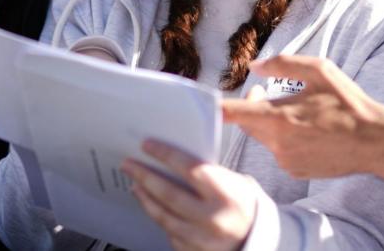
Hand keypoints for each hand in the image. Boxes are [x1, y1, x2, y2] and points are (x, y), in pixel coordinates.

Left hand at [121, 139, 257, 250]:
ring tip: (135, 183)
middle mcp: (212, 218)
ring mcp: (201, 239)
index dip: (165, 155)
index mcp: (224, 194)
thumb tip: (170, 159)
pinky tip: (150, 205)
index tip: (147, 145)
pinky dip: (157, 217)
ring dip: (145, 197)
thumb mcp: (232, 182)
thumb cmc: (242, 204)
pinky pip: (169, 232)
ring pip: (163, 216)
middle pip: (168, 193)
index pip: (189, 168)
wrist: (254, 238)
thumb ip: (206, 172)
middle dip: (145, 176)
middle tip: (129, 164)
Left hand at [222, 55, 383, 179]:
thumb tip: (255, 66)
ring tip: (298, 115)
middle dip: (252, 109)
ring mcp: (285, 161)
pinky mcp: (294, 171)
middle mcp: (277, 143)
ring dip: (271, 125)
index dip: (216, 109)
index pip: (235, 114)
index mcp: (279, 117)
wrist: (373, 141)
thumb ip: (284, 64)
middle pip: (248, 125)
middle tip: (268, 94)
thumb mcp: (320, 71)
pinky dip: (285, 142)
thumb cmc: (348, 103)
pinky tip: (308, 134)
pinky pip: (279, 153)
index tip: (202, 106)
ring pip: (264, 139)